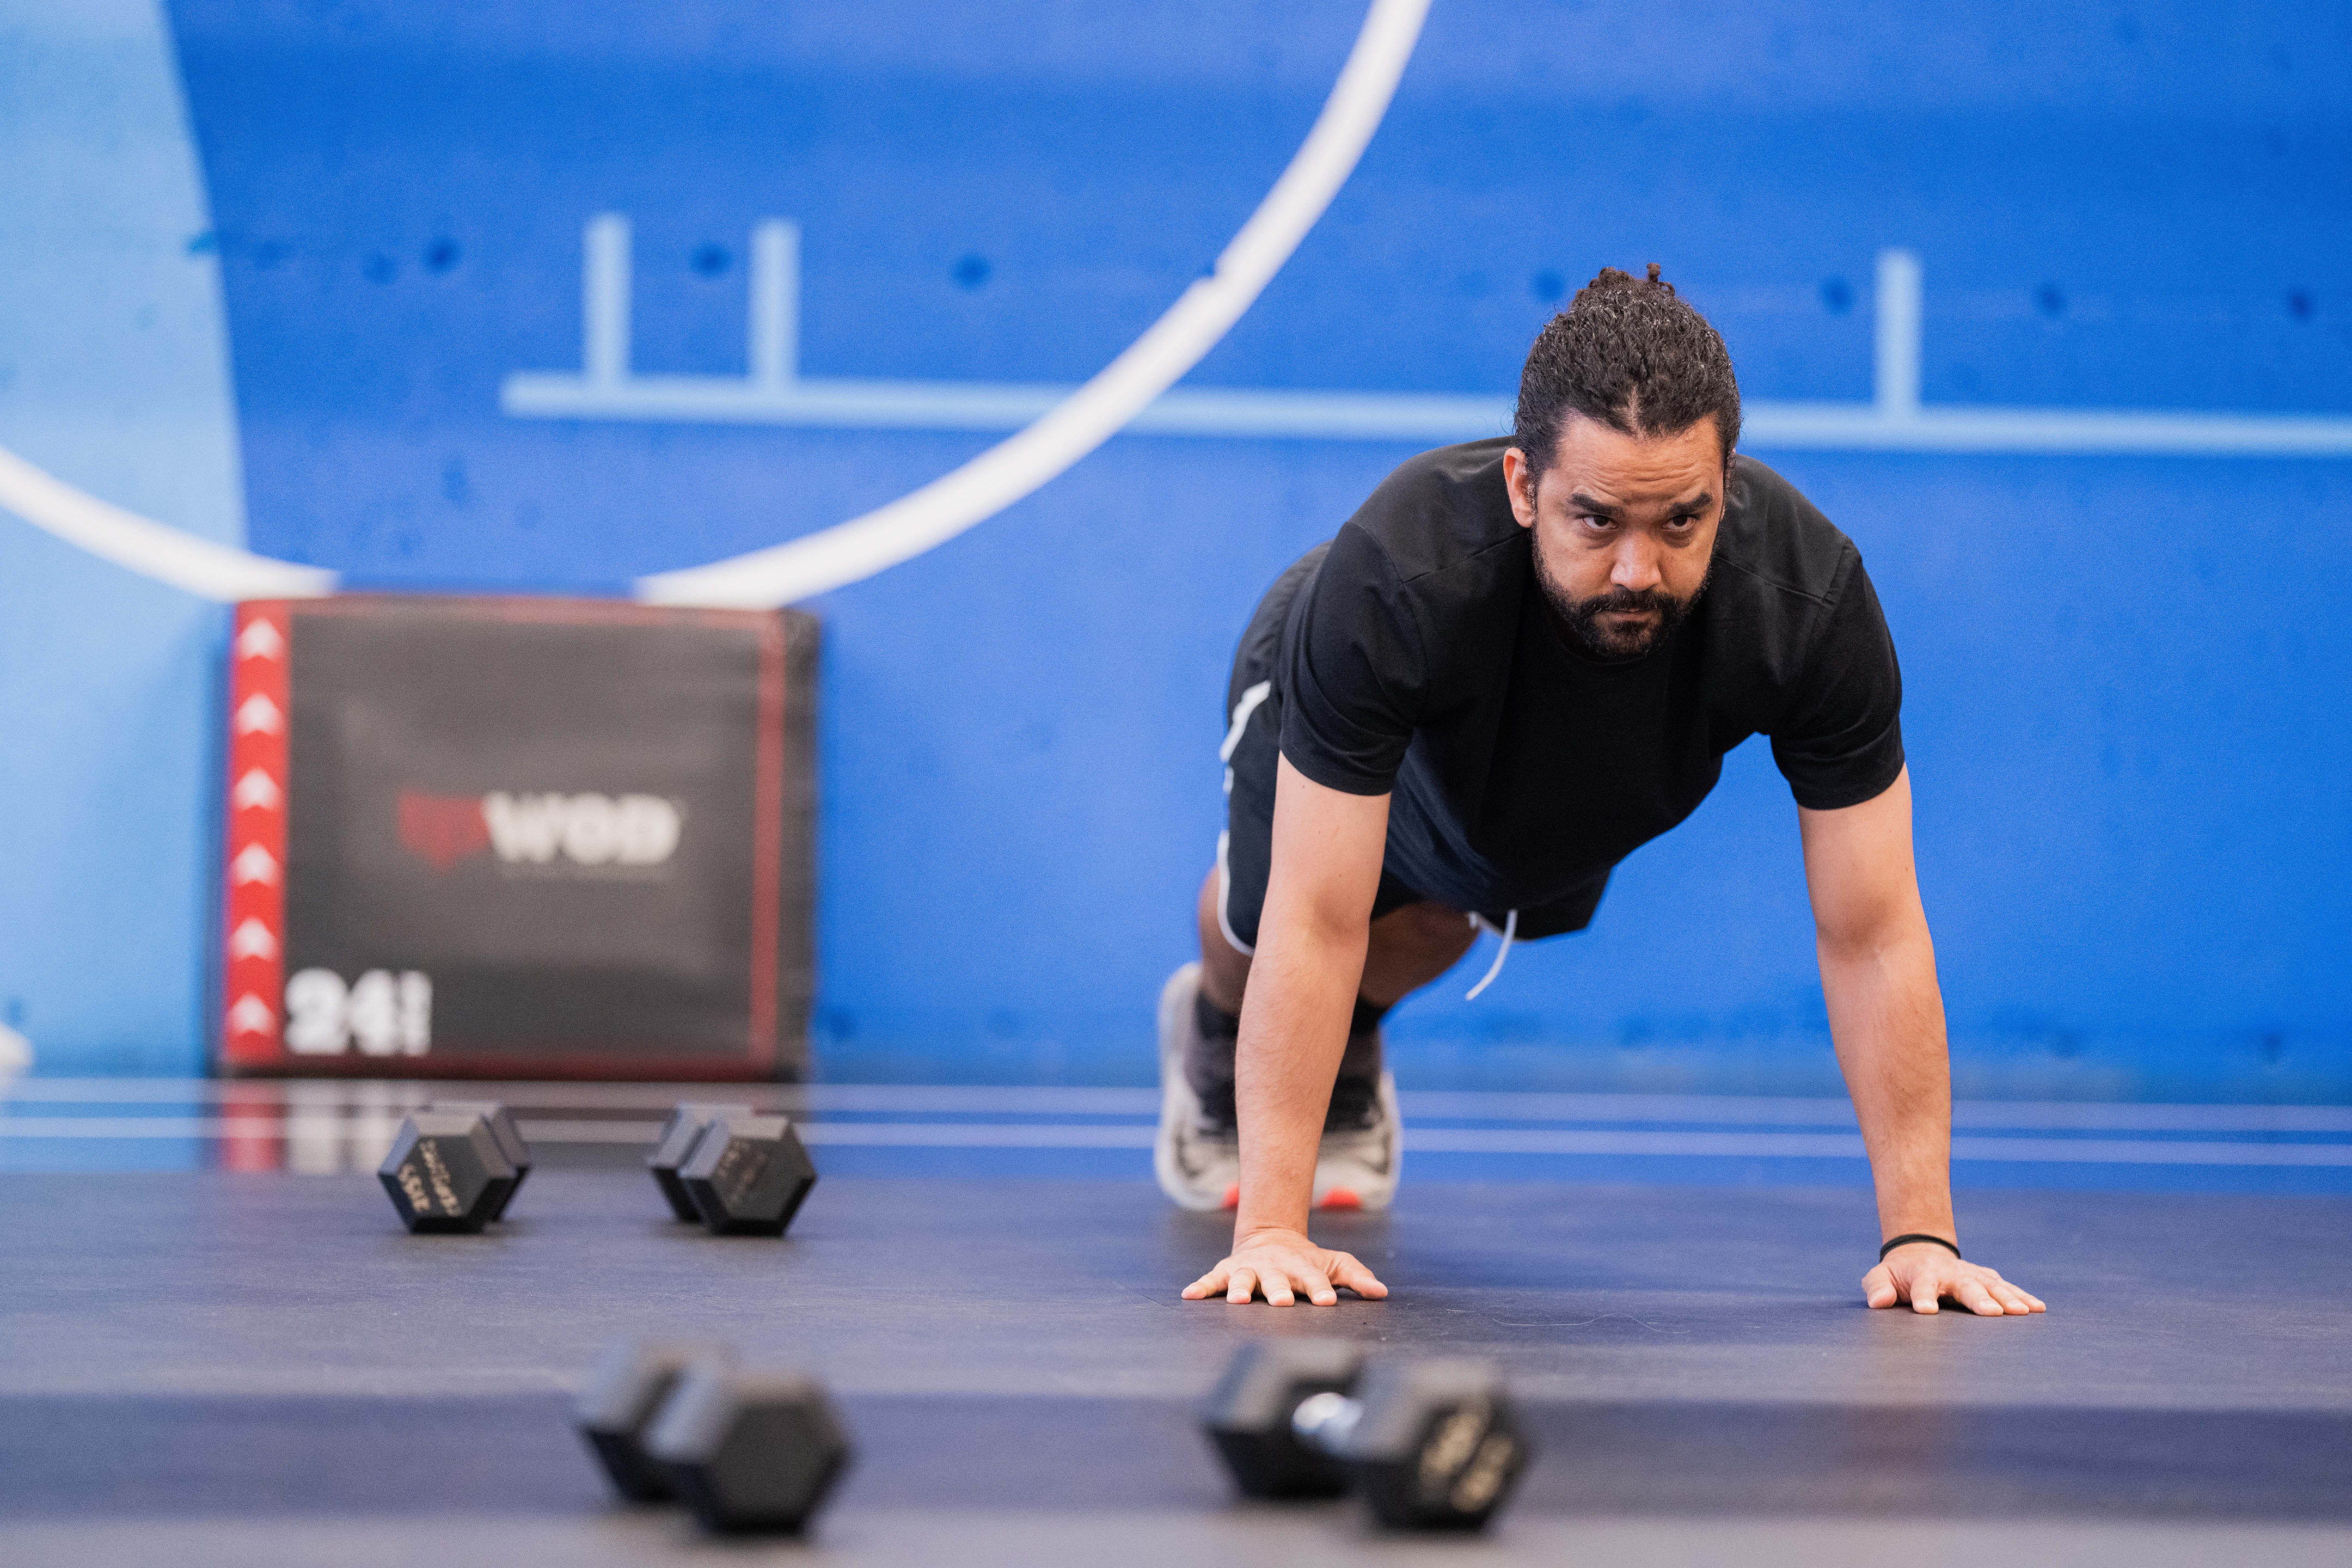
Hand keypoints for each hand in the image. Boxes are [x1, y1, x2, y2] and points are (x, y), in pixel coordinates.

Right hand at [1181, 1226, 1389, 1306]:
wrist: (1271, 1239)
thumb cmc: (1306, 1262)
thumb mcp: (1334, 1263)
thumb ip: (1356, 1277)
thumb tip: (1382, 1292)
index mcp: (1301, 1269)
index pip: (1313, 1280)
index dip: (1320, 1289)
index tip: (1327, 1301)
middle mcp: (1273, 1269)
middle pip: (1276, 1280)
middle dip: (1278, 1291)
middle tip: (1282, 1302)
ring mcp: (1249, 1269)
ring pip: (1243, 1279)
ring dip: (1240, 1288)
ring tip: (1238, 1301)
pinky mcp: (1227, 1271)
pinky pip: (1211, 1280)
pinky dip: (1200, 1287)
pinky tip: (1188, 1296)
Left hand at [1865, 1243, 2045, 1315]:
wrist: (1920, 1252)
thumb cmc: (1899, 1274)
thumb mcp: (1881, 1277)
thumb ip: (1878, 1288)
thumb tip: (1878, 1302)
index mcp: (1923, 1273)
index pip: (1922, 1286)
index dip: (1923, 1298)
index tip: (1925, 1311)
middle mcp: (1952, 1273)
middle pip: (1966, 1287)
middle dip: (1979, 1299)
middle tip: (1992, 1312)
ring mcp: (1972, 1275)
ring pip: (1992, 1286)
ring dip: (2008, 1299)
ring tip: (2023, 1312)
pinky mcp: (1987, 1279)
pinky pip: (2007, 1287)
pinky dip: (2023, 1296)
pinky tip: (2038, 1308)